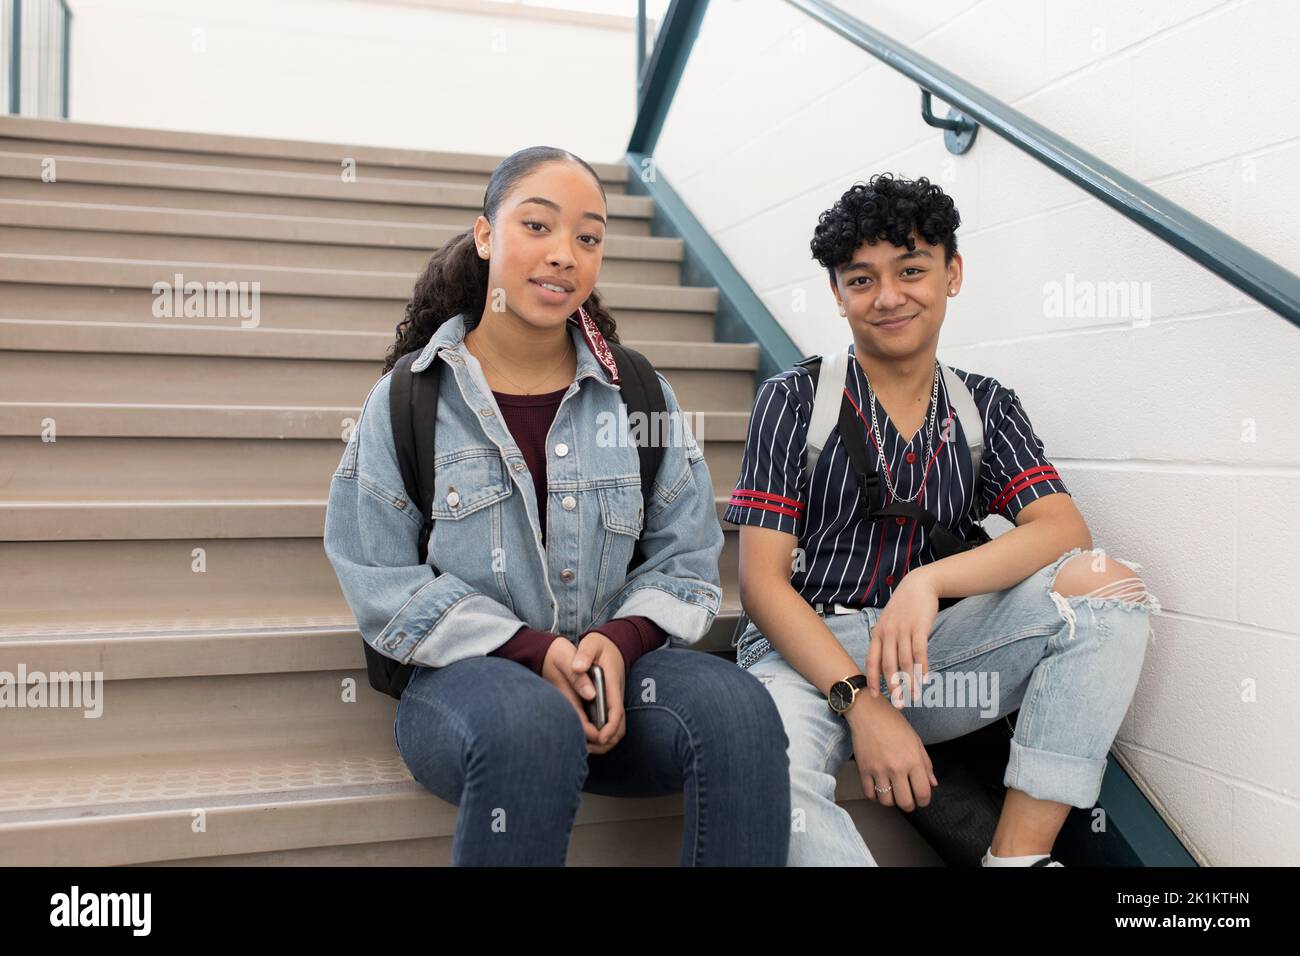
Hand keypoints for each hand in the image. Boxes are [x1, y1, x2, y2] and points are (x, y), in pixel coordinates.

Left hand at [541, 632, 626, 754]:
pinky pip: (610, 722)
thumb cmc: (601, 644)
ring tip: (585, 745)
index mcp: (613, 683)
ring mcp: (615, 699)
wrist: (614, 643)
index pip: (616, 710)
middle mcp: (617, 694)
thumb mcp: (591, 644)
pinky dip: (602, 733)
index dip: (610, 727)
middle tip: (589, 748)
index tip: (600, 738)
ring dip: (605, 740)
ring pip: (617, 727)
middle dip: (607, 741)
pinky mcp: (610, 702)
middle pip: (620, 726)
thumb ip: (584, 654)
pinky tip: (586, 735)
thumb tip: (578, 667)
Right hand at [846, 704, 937, 811]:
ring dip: (892, 801)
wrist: (868, 712)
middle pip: (905, 802)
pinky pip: (869, 794)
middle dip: (909, 805)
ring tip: (893, 794)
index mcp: (913, 760)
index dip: (924, 801)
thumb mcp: (916, 740)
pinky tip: (879, 788)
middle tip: (908, 800)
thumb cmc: (893, 722)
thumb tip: (933, 783)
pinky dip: (875, 796)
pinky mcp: (863, 770)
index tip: (922, 800)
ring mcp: (878, 770)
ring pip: (886, 801)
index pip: (923, 793)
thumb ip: (926, 764)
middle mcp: (897, 768)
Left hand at [866, 570, 939, 702]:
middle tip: (898, 704)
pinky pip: (920, 652)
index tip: (875, 696)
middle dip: (893, 687)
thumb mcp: (887, 622)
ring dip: (911, 682)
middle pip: (888, 666)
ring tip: (915, 697)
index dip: (873, 680)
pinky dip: (922, 667)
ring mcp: (903, 630)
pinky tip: (925, 680)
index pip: (871, 661)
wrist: (918, 585)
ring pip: (905, 662)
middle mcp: (888, 633)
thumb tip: (883, 666)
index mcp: (877, 633)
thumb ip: (884, 642)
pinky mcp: (919, 628)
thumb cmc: (902, 608)